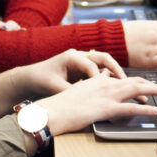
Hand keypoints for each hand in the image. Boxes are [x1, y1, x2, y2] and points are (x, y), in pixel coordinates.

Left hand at [0, 48, 126, 112]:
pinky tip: (114, 88)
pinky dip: (107, 77)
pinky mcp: (82, 68)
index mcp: (71, 56)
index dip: (98, 78)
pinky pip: (99, 69)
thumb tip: (85, 101)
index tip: (104, 90)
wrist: (30, 77)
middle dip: (115, 69)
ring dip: (114, 72)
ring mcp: (81, 60)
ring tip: (124, 84)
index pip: (91, 65)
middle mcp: (78, 55)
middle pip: (103, 57)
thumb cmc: (41, 80)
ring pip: (103, 63)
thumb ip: (70, 92)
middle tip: (126, 81)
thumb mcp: (54, 87)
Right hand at [34, 67, 156, 135]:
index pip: (121, 77)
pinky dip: (146, 109)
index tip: (146, 84)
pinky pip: (131, 109)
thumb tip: (100, 79)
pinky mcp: (105, 109)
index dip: (136, 80)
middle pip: (133, 81)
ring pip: (136, 90)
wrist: (50, 112)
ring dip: (153, 90)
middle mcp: (104, 85)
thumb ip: (89, 85)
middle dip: (150, 83)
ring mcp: (106, 96)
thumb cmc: (60, 105)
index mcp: (97, 81)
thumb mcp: (76, 90)